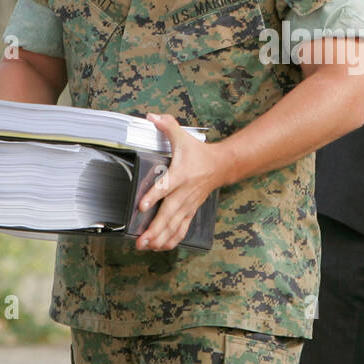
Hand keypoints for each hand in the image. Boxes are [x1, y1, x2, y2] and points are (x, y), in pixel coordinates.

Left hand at [134, 113, 227, 251]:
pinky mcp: (191, 211)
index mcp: (181, 175)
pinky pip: (182, 229)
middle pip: (169, 214)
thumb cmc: (199, 152)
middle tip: (141, 240)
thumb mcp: (183, 137)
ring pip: (175, 225)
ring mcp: (188, 204)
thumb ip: (167, 125)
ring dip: (160, 238)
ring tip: (146, 247)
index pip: (166, 187)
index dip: (154, 196)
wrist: (222, 166)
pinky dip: (172, 240)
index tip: (141, 206)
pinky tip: (160, 248)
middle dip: (155, 229)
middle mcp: (184, 193)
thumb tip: (151, 116)